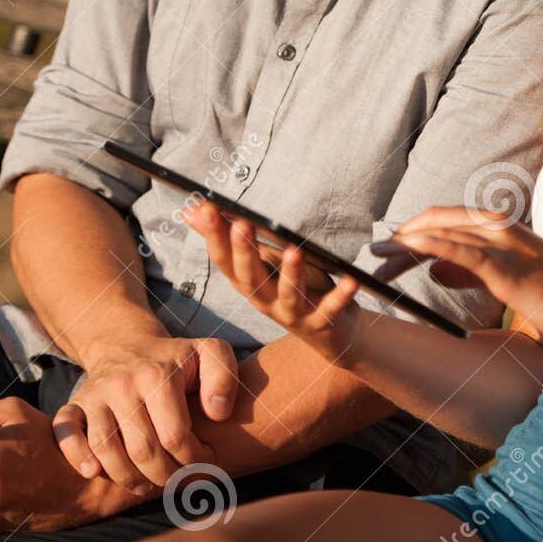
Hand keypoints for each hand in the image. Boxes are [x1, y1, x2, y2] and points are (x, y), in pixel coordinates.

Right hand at [53, 330, 238, 493]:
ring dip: (128, 477)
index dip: (192, 458)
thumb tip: (218, 413)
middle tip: (177, 480)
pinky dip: (76, 456)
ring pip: (105, 449)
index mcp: (158, 375)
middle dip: (164, 474)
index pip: (175, 435)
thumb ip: (224, 378)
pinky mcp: (74, 404)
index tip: (204, 462)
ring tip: (147, 484)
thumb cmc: (176, 359)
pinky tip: (94, 472)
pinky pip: (65, 433)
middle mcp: (122, 384)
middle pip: (142, 449)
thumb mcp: (210, 354)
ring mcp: (95, 395)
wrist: (128, 346)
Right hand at [180, 200, 361, 363]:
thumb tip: (191, 211)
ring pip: (289, 295)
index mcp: (249, 284)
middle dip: (244, 252)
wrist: (331, 333)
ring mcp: (294, 314)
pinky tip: (351, 281)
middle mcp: (265, 301)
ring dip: (291, 274)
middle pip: (251, 278)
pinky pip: (331, 309)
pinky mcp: (322, 323)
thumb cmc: (292, 289)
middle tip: (242, 225)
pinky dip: (341, 297)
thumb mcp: (262, 262)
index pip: (224, 261)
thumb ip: (232, 240)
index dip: (214, 237)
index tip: (207, 208)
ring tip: (295, 251)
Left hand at [394, 207, 542, 351]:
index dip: (414, 230)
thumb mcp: (508, 280)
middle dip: (403, 236)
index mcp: (502, 230)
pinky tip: (413, 250)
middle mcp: (502, 229)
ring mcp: (507, 245)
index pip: (447, 220)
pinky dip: (435, 248)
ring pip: (446, 233)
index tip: (389, 249)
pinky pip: (465, 253)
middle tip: (375, 254)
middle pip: (440, 222)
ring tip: (380, 258)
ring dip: (408, 243)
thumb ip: (471, 272)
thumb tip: (434, 269)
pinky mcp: (509, 269)